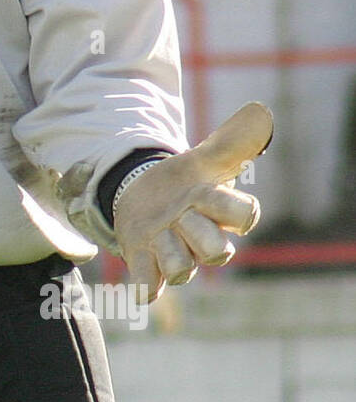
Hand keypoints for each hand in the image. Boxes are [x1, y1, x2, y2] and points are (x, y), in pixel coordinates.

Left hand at [113, 102, 272, 300]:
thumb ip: (230, 142)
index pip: (245, 216)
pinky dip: (145, 287)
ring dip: (168, 254)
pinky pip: (149, 288)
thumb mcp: (201, 159)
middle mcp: (200, 237)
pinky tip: (142, 274)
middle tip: (180, 215)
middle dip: (199, 235)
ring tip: (156, 234)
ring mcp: (173, 254)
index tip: (206, 192)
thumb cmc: (182, 182)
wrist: (142, 194)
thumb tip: (260, 113)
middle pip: (216, 253)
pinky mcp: (146, 266)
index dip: (232, 209)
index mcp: (217, 210)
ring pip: (181, 271)